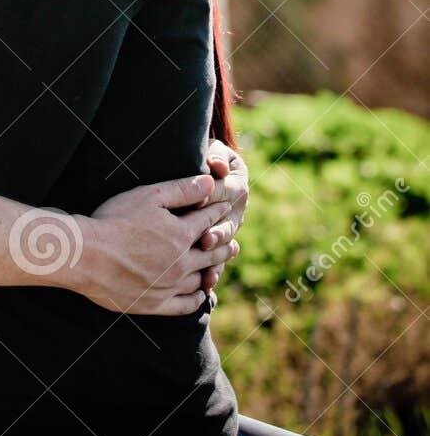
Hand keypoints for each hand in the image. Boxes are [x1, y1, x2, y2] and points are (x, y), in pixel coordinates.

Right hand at [79, 173, 239, 314]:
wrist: (86, 255)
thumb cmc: (114, 220)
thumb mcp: (149, 196)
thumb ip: (183, 189)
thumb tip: (212, 182)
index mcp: (181, 234)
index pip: (208, 220)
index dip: (218, 212)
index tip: (226, 208)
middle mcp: (181, 262)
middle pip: (211, 253)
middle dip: (224, 245)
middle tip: (234, 244)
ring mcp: (169, 286)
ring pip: (200, 279)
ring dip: (212, 271)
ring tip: (217, 268)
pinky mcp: (155, 304)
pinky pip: (184, 305)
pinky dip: (196, 299)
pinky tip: (199, 295)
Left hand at [199, 142, 249, 291]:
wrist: (209, 171)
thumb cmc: (209, 158)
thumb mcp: (214, 153)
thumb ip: (216, 156)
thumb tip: (216, 165)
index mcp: (237, 185)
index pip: (226, 191)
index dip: (214, 196)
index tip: (199, 201)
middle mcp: (236, 210)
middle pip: (227, 223)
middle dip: (217, 232)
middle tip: (205, 239)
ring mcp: (229, 228)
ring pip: (225, 245)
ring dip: (217, 254)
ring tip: (206, 263)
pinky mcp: (219, 244)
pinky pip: (219, 261)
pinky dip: (214, 272)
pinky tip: (207, 282)